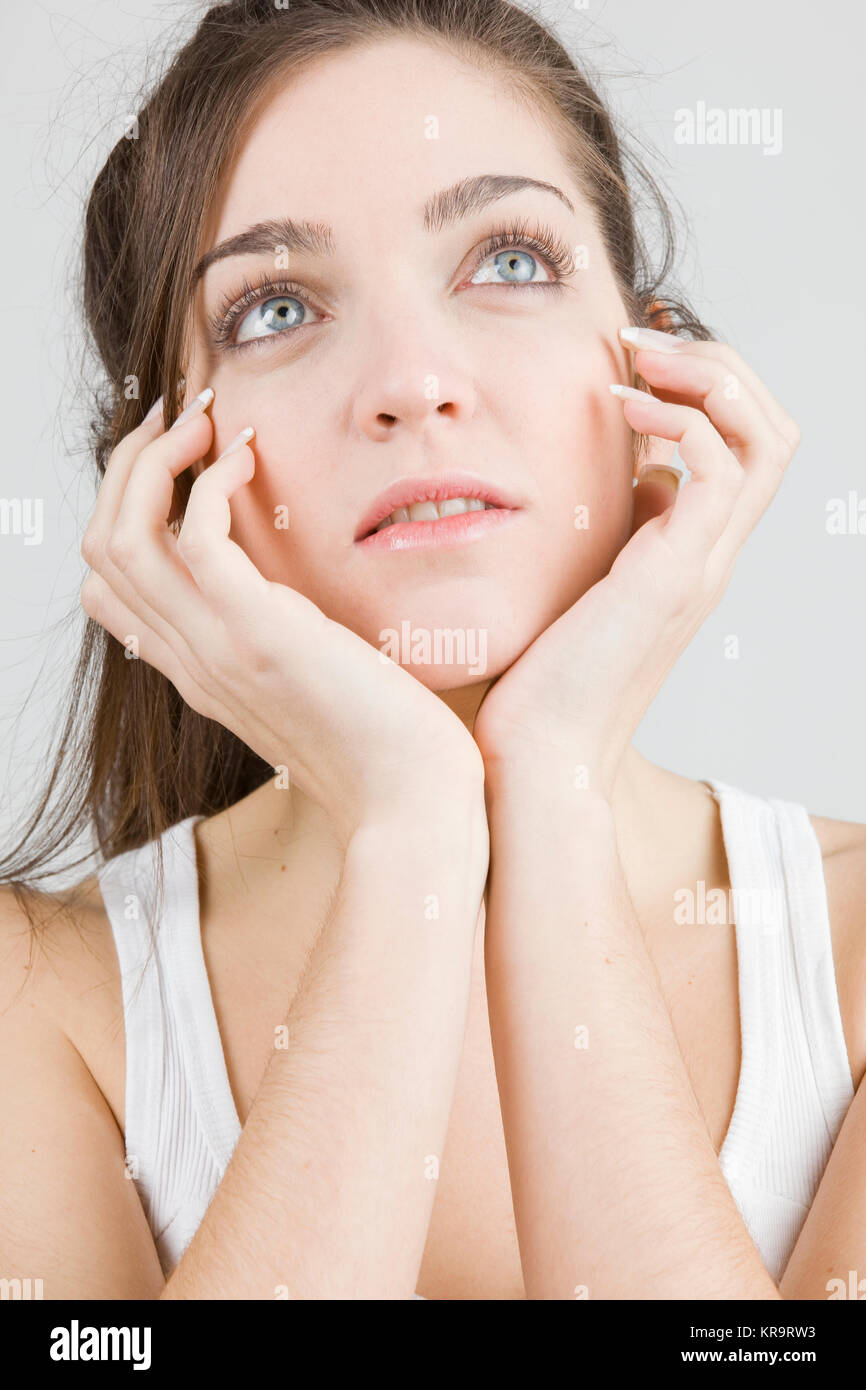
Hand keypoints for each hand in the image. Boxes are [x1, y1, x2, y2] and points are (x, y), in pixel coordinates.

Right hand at [80, 389, 484, 842]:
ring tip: (209, 422)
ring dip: (157, 459)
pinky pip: (197, 537)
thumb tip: (285, 598)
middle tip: (184, 418)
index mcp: (197, 670)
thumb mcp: (309, 684)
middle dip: (130, 465)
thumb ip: (276, 641)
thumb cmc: (382, 744)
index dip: (125, 510)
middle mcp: (189, 660)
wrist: (411, 802)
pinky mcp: (260, 636)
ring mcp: (216, 650)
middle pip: (101, 546)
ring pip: (125, 536)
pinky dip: (212, 481)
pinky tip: (252, 459)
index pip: (108, 586)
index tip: (177, 460)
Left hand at [474, 329, 800, 798]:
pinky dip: (679, 420)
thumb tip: (626, 481)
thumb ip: (613, 534)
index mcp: (691, 554)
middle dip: (719, 364)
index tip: (635, 362)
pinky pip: (715, 467)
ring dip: (708, 376)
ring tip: (638, 363)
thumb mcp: (581, 585)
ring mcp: (701, 566)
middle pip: (773, 428)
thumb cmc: (541, 680)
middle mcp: (710, 556)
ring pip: (765, 436)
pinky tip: (618, 413)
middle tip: (644, 345)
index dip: (708, 386)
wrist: (540, 758)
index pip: (746, 446)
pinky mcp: (672, 576)